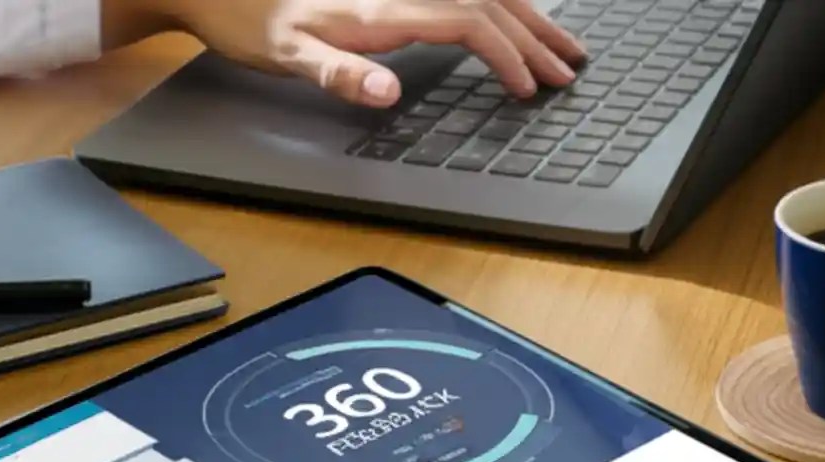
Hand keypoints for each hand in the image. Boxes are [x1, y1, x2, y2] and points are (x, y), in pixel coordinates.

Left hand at [141, 0, 584, 106]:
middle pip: (489, 2)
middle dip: (535, 36)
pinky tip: (514, 16)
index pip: (468, 23)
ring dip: (528, 16)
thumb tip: (389, 91)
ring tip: (564, 45)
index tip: (529, 87)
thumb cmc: (253, 23)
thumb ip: (339, 73)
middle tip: (571, 70)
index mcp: (386, 8)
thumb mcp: (288, 56)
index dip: (506, 54)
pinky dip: (501, 4)